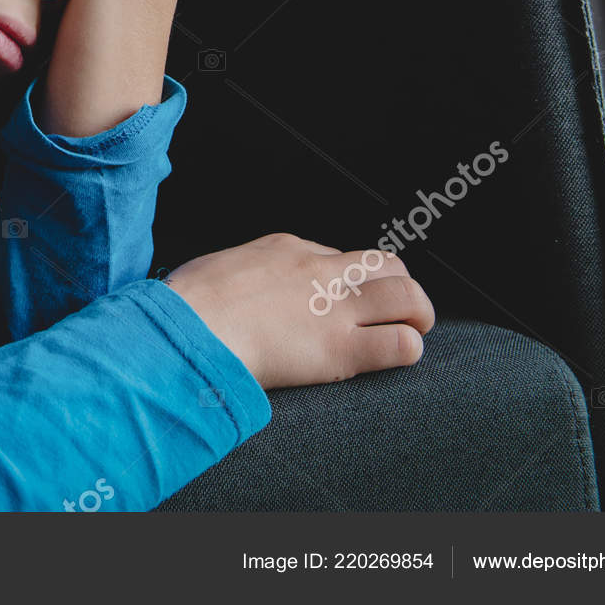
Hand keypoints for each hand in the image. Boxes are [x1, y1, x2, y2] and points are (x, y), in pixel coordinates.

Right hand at [160, 232, 434, 391]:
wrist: (188, 327)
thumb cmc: (187, 303)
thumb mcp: (218, 267)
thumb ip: (242, 274)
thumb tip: (234, 286)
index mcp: (287, 248)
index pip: (338, 255)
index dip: (347, 280)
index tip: (340, 301)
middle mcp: (320, 270)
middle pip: (385, 264)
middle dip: (398, 286)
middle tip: (396, 311)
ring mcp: (334, 307)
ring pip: (407, 295)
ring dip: (416, 314)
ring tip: (412, 330)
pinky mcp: (341, 348)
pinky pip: (400, 343)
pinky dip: (407, 349)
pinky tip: (395, 356)